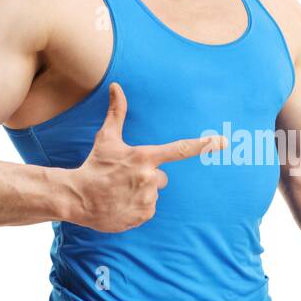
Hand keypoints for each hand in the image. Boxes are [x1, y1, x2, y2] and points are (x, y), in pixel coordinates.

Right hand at [66, 82, 226, 231]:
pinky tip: (121, 203)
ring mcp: (147, 198)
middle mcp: (150, 177)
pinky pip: (149, 210)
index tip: (223, 142)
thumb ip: (117, 112)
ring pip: (154, 194)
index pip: (181, 149)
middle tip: (125, 179)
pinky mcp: (144, 215)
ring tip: (120, 192)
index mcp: (145, 157)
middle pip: (162, 177)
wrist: (77, 198)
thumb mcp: (106, 138)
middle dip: (147, 178)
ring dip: (141, 193)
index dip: (204, 145)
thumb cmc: (94, 165)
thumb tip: (117, 86)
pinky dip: (137, 208)